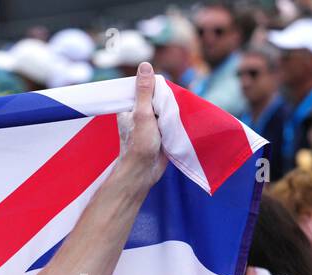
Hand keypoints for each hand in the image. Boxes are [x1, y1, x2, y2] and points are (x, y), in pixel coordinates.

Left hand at [116, 62, 167, 190]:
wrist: (144, 171)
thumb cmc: (139, 144)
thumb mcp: (142, 113)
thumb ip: (144, 91)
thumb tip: (145, 65)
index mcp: (129, 107)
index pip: (143, 86)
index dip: (154, 86)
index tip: (161, 94)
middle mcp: (138, 113)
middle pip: (157, 96)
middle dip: (166, 98)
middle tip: (167, 109)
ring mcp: (150, 122)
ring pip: (165, 107)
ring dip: (173, 108)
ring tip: (174, 116)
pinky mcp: (160, 131)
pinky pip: (170, 118)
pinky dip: (176, 118)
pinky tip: (182, 119)